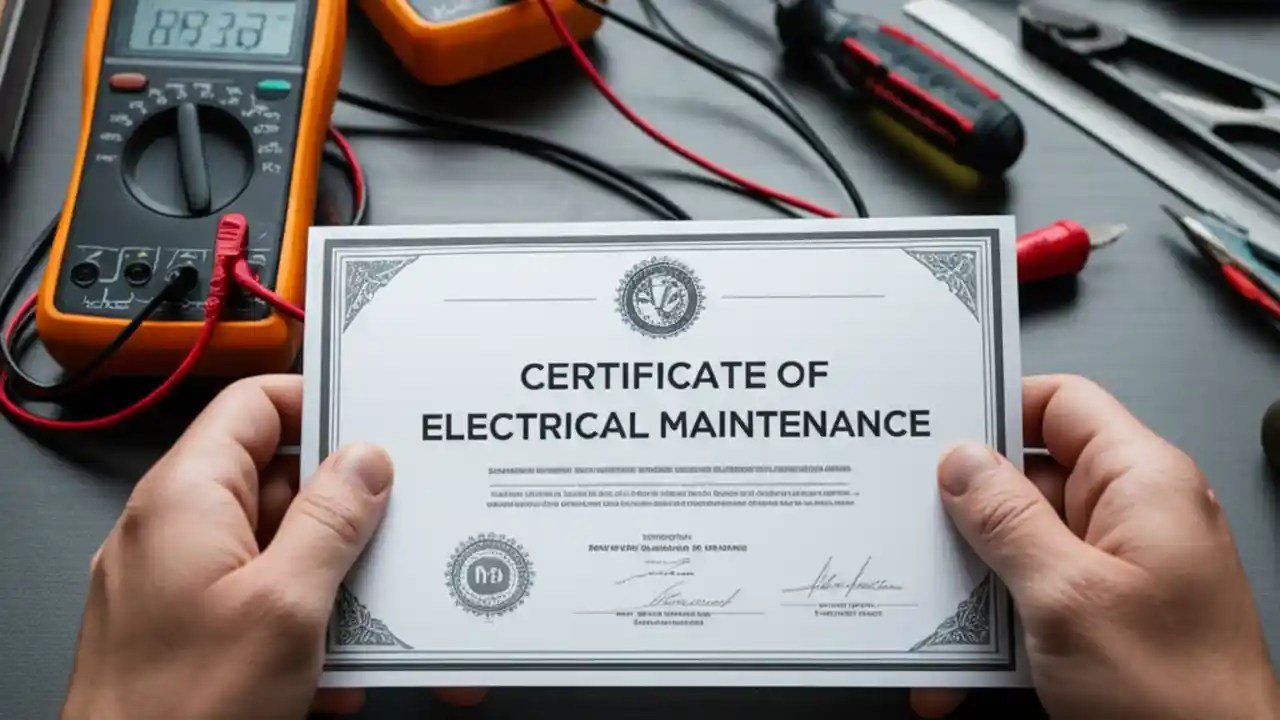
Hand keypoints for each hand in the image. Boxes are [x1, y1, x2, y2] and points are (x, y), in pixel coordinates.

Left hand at [61, 375, 484, 718]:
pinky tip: (339, 660)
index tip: (378, 430)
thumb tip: (365, 461)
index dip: (320, 405)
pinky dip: (309, 618)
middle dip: (345, 506)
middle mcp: (177, 528)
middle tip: (397, 526)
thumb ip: (331, 521)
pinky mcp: (195, 627)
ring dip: (336, 572)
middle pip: (277, 478)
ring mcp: (183, 580)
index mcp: (186, 497)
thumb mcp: (286, 605)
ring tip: (375, 606)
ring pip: (280, 543)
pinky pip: (264, 596)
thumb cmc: (182, 711)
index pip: (255, 404)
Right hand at [914, 375, 1279, 718]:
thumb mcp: (1067, 597)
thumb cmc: (1176, 699)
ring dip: (970, 584)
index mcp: (1143, 483)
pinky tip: (960, 664)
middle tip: (911, 531)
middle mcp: (1134, 516)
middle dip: (965, 515)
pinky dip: (993, 626)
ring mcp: (1121, 568)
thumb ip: (1007, 520)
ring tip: (928, 612)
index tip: (935, 432)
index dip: (997, 408)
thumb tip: (961, 461)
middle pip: (1030, 480)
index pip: (1063, 405)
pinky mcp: (1106, 616)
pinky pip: (1034, 597)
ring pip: (1022, 546)